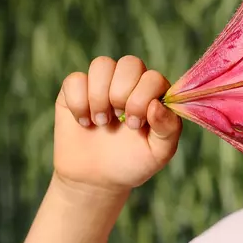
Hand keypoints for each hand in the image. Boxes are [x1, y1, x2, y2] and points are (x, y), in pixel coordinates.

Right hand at [53, 55, 181, 194]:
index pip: (153, 77)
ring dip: (99, 95)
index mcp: (154, 95)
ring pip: (102, 64)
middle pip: (129, 63)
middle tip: (118, 120)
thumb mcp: (159, 152)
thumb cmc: (133, 163)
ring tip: (100, 122)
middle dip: (121, 93)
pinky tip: (84, 122)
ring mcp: (102, 85)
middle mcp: (130, 84)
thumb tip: (157, 105)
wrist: (96, 180)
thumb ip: (168, 128)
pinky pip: (75, 79)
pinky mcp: (75, 91)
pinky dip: (78, 102)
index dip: (142, 97)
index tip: (135, 125)